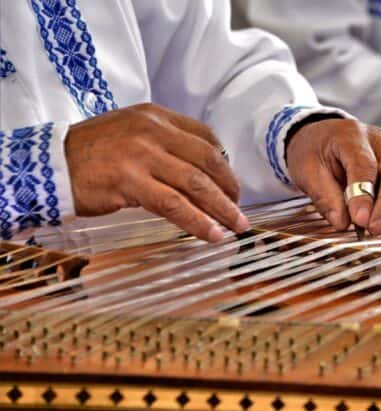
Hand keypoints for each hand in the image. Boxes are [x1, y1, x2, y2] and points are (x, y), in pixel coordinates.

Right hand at [66, 103, 248, 241]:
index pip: (205, 137)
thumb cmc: (92, 153)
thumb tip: (200, 171)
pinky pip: (173, 204)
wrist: (51, 163)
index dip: (225, 164)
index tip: (232, 184)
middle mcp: (153, 130)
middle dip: (229, 188)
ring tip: (235, 226)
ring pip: (195, 184)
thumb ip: (164, 144)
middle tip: (239, 209)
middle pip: (207, 161)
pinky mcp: (130, 180)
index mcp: (156, 116)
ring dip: (221, 208)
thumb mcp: (131, 133)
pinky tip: (210, 234)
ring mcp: (142, 154)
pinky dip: (197, 221)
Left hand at [286, 119, 380, 237]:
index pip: (364, 164)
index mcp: (352, 136)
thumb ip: (324, 196)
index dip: (364, 194)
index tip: (361, 221)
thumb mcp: (307, 170)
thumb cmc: (314, 152)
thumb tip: (343, 223)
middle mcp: (380, 142)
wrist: (323, 139)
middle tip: (377, 230)